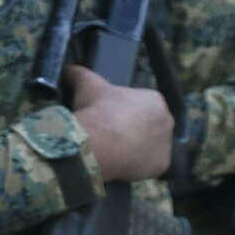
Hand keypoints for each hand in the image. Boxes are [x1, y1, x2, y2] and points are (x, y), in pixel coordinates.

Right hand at [67, 65, 172, 182]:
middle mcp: (167, 121)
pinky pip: (151, 165)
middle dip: (134, 129)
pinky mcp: (162, 165)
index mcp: (154, 100)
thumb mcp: (85, 84)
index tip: (109, 116)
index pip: (142, 104)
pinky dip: (139, 165)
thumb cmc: (96, 110)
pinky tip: (122, 163)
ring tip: (115, 150)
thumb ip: (79, 73)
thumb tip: (68, 69)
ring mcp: (166, 145)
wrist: (97, 143)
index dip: (124, 110)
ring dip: (138, 148)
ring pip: (151, 146)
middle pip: (150, 125)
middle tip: (111, 134)